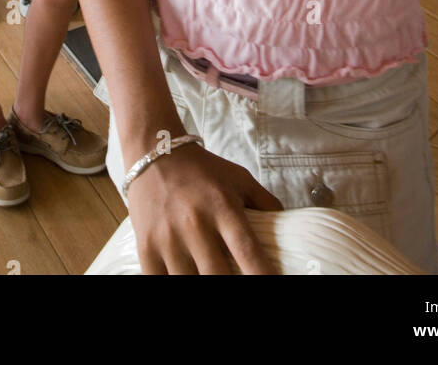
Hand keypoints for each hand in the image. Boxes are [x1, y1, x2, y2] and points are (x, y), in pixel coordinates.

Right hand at [126, 142, 282, 274]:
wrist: (155, 152)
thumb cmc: (202, 169)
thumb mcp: (239, 179)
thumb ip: (265, 203)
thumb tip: (290, 227)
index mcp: (223, 208)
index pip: (248, 252)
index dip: (262, 275)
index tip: (271, 285)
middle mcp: (196, 224)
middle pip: (219, 277)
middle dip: (230, 283)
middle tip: (236, 279)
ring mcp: (168, 238)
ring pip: (189, 283)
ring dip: (201, 283)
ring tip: (208, 275)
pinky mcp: (146, 247)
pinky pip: (158, 281)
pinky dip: (172, 283)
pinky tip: (185, 276)